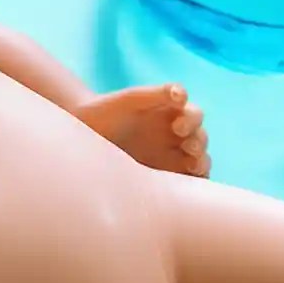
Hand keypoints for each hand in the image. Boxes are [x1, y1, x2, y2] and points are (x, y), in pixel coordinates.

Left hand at [70, 85, 210, 177]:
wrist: (82, 134)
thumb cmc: (107, 111)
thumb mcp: (129, 100)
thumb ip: (155, 94)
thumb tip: (181, 94)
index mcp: (172, 113)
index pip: (194, 115)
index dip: (193, 119)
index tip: (177, 126)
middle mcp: (176, 136)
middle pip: (200, 139)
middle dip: (199, 143)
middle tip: (188, 147)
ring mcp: (171, 157)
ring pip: (199, 162)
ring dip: (201, 164)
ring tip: (193, 167)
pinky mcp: (163, 178)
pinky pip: (186, 184)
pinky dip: (193, 185)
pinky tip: (187, 189)